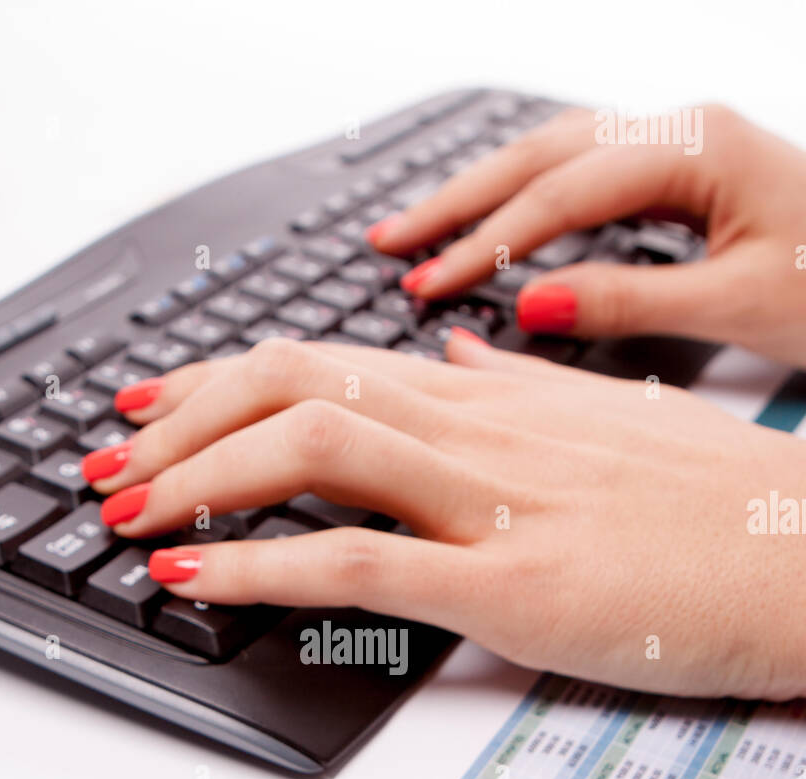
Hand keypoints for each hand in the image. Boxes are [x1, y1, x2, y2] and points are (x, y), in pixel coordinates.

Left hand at [84, 336, 805, 699]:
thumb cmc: (723, 504)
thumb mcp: (611, 422)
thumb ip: (525, 392)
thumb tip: (460, 361)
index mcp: (499, 396)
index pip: (326, 358)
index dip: (219, 378)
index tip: (156, 403)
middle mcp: (483, 428)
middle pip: (293, 384)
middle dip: (179, 420)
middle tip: (108, 457)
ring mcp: (496, 501)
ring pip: (312, 448)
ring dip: (194, 478)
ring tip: (123, 511)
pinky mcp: (516, 583)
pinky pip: (362, 560)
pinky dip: (258, 565)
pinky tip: (192, 575)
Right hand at [368, 105, 805, 367]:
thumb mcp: (737, 305)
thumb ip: (628, 300)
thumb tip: (527, 303)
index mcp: (695, 146)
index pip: (558, 198)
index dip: (483, 246)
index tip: (423, 289)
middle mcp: (682, 127)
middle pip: (540, 153)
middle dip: (457, 201)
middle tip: (386, 242)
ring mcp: (683, 139)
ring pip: (556, 152)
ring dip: (483, 191)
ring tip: (419, 229)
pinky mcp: (685, 165)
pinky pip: (584, 167)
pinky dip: (528, 196)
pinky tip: (496, 218)